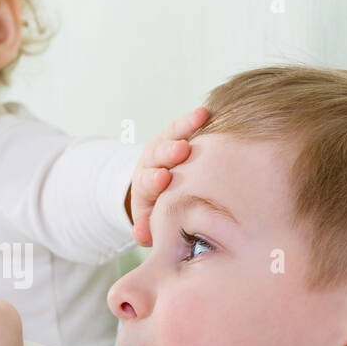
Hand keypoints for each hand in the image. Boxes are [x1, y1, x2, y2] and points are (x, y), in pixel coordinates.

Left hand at [129, 107, 211, 245]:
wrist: (162, 190)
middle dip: (169, 152)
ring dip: (185, 128)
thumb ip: (147, 230)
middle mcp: (153, 163)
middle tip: (181, 149)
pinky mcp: (178, 135)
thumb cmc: (163, 212)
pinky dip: (193, 118)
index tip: (162, 178)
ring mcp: (165, 147)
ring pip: (172, 135)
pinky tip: (205, 111)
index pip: (147, 182)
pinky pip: (184, 124)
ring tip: (199, 119)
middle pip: (158, 155)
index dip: (154, 180)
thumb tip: (141, 234)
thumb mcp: (153, 223)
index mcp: (145, 186)